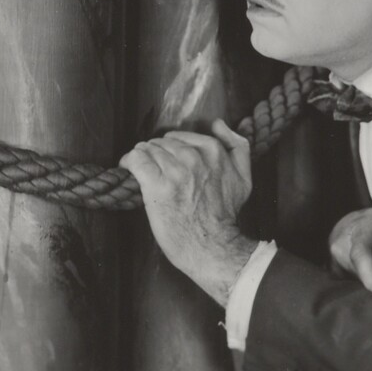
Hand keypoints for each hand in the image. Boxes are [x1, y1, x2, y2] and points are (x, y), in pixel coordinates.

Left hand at [119, 119, 257, 304]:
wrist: (213, 247)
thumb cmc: (226, 215)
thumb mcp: (244, 178)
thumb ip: (237, 146)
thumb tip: (218, 124)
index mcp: (213, 151)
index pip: (178, 136)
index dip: (168, 148)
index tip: (165, 161)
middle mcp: (194, 157)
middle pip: (161, 142)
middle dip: (155, 154)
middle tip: (154, 170)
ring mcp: (175, 171)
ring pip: (147, 148)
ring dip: (141, 158)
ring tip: (142, 171)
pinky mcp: (157, 186)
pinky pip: (136, 160)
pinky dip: (129, 162)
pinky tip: (128, 169)